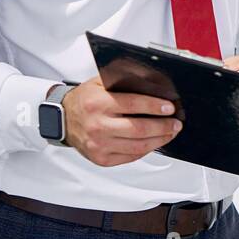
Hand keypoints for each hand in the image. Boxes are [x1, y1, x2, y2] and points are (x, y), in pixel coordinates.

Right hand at [61, 75, 180, 166]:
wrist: (62, 120)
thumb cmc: (84, 100)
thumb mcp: (100, 83)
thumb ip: (122, 80)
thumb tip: (152, 81)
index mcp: (98, 103)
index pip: (134, 104)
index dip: (155, 106)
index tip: (169, 108)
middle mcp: (98, 126)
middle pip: (139, 129)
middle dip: (163, 126)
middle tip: (175, 123)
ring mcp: (99, 145)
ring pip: (138, 146)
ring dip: (159, 140)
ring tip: (170, 133)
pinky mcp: (101, 158)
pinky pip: (131, 157)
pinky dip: (146, 150)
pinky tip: (154, 142)